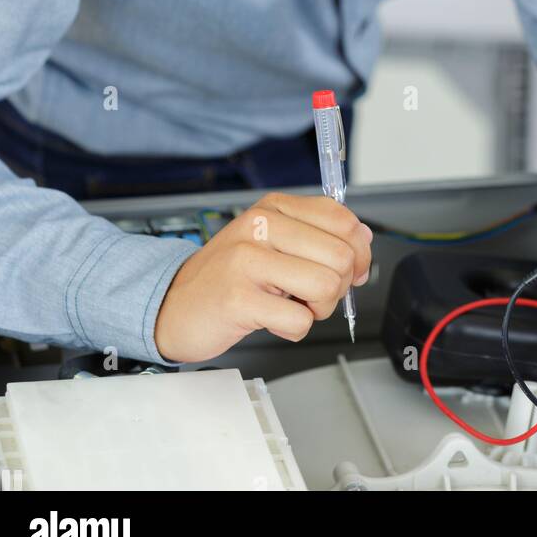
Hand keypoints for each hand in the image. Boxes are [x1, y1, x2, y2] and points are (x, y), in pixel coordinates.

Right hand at [154, 190, 371, 361]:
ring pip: (325, 287)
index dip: (358, 251)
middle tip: (312, 295)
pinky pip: (299, 320)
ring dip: (317, 309)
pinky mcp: (238, 299)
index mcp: (274, 207)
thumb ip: (318, 235)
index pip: (342, 219)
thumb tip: (363, 238)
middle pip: (340, 257)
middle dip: (337, 287)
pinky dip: (294, 329)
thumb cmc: (228, 276)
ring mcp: (247, 260)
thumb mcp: (273, 242)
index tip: (349, 270)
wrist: (172, 304)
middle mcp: (260, 226)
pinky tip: (272, 320)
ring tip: (292, 306)